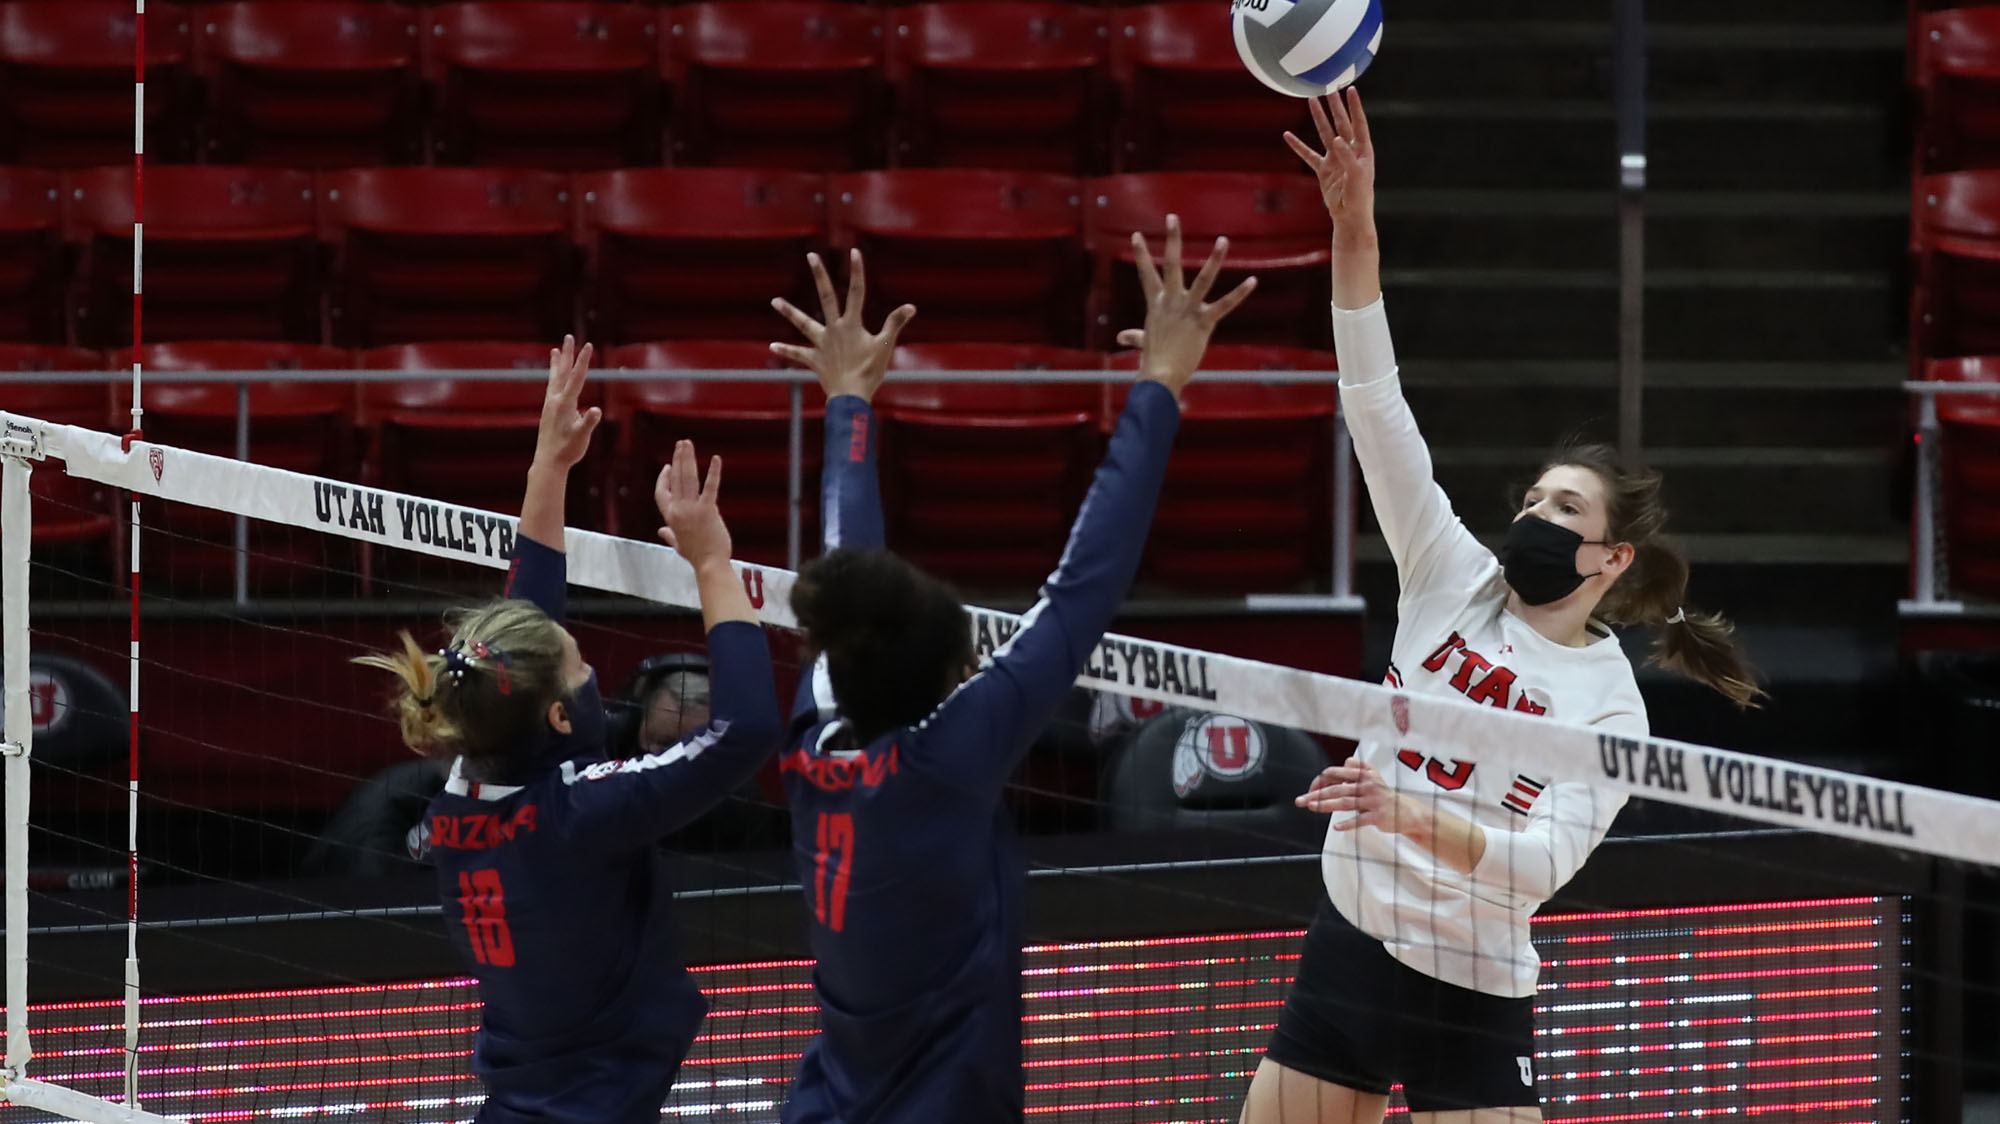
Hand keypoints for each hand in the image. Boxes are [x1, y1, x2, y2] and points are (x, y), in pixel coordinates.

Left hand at [533, 335, 602, 472]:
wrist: (548, 462)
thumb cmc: (567, 450)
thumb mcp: (581, 437)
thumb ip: (588, 423)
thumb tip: (596, 410)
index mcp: (564, 403)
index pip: (576, 377)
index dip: (583, 361)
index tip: (588, 345)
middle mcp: (555, 400)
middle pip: (562, 372)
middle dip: (567, 354)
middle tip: (569, 337)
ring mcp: (549, 405)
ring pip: (554, 378)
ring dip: (557, 363)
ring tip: (555, 350)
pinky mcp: (548, 411)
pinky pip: (551, 388)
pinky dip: (554, 378)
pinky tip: (555, 378)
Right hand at [654, 439, 731, 570]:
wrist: (709, 563)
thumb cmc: (695, 555)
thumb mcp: (678, 544)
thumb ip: (669, 535)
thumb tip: (661, 531)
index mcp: (669, 517)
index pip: (661, 492)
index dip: (663, 479)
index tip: (668, 466)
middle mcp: (678, 510)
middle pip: (675, 479)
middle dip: (678, 459)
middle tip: (680, 444)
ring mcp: (692, 509)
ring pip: (688, 478)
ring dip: (688, 459)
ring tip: (687, 443)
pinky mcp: (708, 510)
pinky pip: (710, 487)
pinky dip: (713, 472)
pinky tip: (716, 459)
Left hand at [771, 249, 915, 402]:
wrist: (850, 395)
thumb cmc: (869, 371)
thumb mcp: (885, 346)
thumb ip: (895, 324)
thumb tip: (911, 306)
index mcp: (852, 324)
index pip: (857, 292)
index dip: (857, 271)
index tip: (854, 252)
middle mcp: (834, 329)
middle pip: (826, 297)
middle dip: (820, 275)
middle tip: (811, 256)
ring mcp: (822, 343)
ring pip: (804, 324)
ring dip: (789, 312)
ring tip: (774, 301)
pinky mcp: (815, 359)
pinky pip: (798, 354)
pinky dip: (786, 351)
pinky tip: (772, 346)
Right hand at [1113, 214, 1256, 398]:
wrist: (1160, 375)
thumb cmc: (1153, 361)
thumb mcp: (1143, 343)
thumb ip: (1134, 336)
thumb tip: (1122, 337)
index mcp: (1157, 304)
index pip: (1147, 274)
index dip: (1141, 254)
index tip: (1136, 235)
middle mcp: (1171, 302)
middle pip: (1171, 265)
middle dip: (1172, 240)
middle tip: (1172, 218)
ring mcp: (1188, 310)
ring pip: (1203, 279)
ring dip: (1215, 259)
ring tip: (1223, 240)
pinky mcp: (1203, 322)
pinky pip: (1224, 305)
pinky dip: (1240, 293)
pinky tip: (1253, 281)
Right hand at [1285, 88, 1375, 243]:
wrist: (1350, 215)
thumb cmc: (1359, 196)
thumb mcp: (1356, 175)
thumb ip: (1346, 156)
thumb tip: (1335, 138)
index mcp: (1362, 150)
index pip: (1358, 123)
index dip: (1355, 106)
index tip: (1351, 89)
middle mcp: (1349, 150)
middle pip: (1341, 123)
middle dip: (1335, 106)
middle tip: (1329, 88)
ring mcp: (1335, 159)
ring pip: (1324, 133)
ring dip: (1318, 118)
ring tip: (1312, 101)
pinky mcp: (1323, 170)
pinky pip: (1309, 155)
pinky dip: (1298, 146)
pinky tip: (1287, 136)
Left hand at [1295, 756, 1419, 834]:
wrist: (1406, 811)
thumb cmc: (1384, 795)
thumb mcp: (1373, 777)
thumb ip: (1357, 768)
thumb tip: (1345, 761)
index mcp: (1362, 774)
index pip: (1334, 774)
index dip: (1319, 781)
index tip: (1309, 791)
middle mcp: (1367, 784)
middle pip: (1336, 788)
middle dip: (1315, 794)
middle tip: (1300, 800)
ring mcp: (1373, 800)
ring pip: (1345, 802)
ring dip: (1326, 805)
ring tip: (1312, 808)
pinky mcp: (1378, 815)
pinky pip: (1360, 819)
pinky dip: (1347, 823)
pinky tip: (1336, 827)